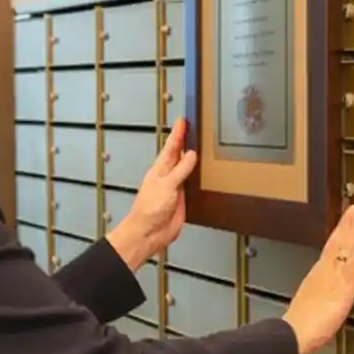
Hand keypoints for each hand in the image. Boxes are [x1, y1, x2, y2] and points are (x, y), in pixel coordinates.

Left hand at [106, 118, 197, 268]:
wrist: (149, 233)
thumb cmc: (149, 209)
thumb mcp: (166, 184)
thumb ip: (180, 169)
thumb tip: (191, 154)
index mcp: (161, 168)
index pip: (172, 146)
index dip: (178, 133)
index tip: (183, 120)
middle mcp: (168, 176)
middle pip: (180, 155)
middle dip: (186, 142)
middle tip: (193, 128)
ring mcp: (176, 188)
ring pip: (187, 169)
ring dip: (193, 159)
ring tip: (202, 147)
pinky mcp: (183, 200)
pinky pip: (193, 185)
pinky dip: (198, 178)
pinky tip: (205, 175)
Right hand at [281, 204, 353, 353]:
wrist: (295, 332)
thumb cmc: (301, 327)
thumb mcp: (309, 310)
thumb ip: (317, 301)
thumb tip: (319, 302)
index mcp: (316, 276)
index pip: (329, 250)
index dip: (338, 235)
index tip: (344, 223)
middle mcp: (324, 270)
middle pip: (337, 241)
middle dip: (347, 223)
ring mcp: (334, 273)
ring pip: (347, 243)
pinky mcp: (344, 281)